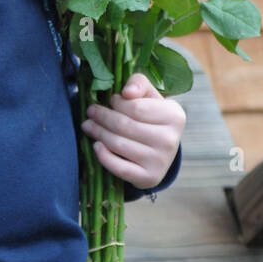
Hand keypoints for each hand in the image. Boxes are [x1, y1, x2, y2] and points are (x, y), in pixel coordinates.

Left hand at [81, 72, 184, 189]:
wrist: (161, 153)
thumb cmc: (151, 118)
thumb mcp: (150, 97)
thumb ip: (139, 84)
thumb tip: (126, 93)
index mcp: (174, 116)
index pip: (135, 107)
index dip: (117, 103)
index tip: (110, 100)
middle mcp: (171, 140)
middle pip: (124, 125)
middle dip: (102, 117)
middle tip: (90, 112)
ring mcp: (160, 161)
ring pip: (118, 144)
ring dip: (98, 133)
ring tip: (88, 125)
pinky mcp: (149, 178)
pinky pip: (119, 167)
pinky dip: (103, 156)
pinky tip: (96, 146)